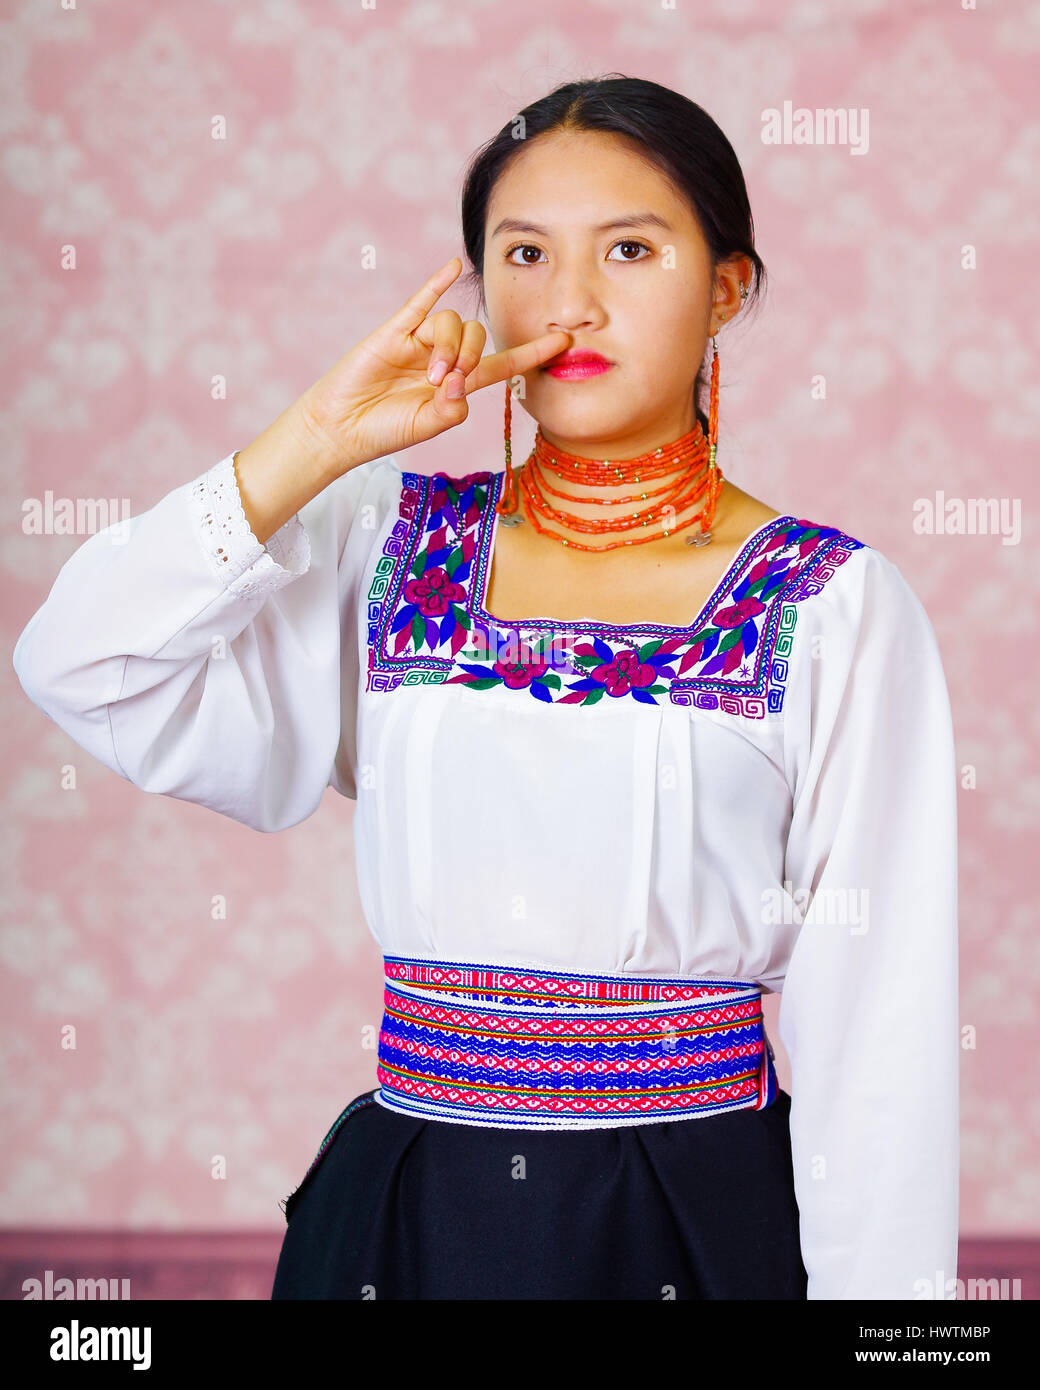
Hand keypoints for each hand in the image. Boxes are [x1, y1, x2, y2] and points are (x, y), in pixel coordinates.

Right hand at [294, 257, 571, 474]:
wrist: (342, 426)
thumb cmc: (385, 431)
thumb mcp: (428, 426)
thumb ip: (452, 407)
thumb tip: (461, 380)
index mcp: (459, 384)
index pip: (503, 364)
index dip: (532, 353)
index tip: (565, 341)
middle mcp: (444, 358)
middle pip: (478, 337)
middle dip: (470, 357)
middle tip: (446, 383)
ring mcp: (420, 342)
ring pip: (452, 324)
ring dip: (447, 348)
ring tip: (428, 376)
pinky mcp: (395, 331)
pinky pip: (422, 301)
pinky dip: (437, 283)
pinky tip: (453, 267)